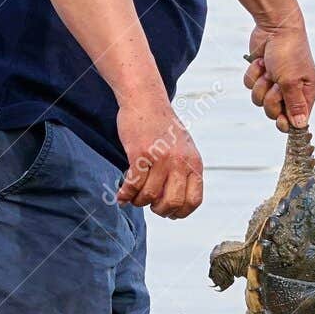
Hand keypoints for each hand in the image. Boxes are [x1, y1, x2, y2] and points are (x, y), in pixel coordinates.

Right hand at [116, 99, 203, 218]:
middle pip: (172, 203)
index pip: (194, 200)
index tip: (169, 213)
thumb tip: (176, 203)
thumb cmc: (163, 127)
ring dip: (138, 201)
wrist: (146, 100)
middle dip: (159, 210)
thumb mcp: (184, 149)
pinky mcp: (140, 153)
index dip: (180, 212)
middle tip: (151, 205)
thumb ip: (184, 172)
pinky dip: (125, 194)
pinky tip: (121, 196)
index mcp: (194, 163)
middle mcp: (180, 162)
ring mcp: (161, 158)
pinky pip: (133, 184)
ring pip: (149, 196)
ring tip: (134, 197)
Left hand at [243, 18, 314, 131]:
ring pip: (259, 101)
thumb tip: (301, 125)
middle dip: (271, 99)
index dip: (286, 122)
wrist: (274, 26)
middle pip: (274, 113)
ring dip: (261, 85)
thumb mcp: (292, 80)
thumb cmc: (289, 51)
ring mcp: (274, 84)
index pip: (296, 120)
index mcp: (305, 94)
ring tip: (268, 70)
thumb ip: (294, 105)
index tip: (280, 119)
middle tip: (275, 84)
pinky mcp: (261, 75)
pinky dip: (253, 74)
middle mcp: (291, 91)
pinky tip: (261, 63)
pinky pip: (250, 86)